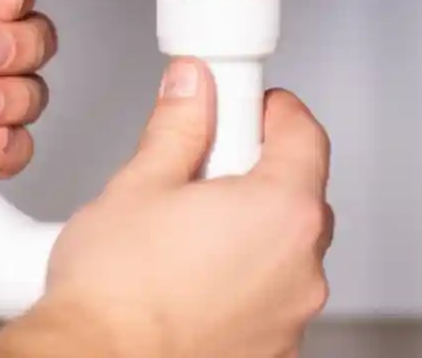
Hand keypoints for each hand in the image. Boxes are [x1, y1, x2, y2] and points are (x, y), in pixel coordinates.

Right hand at [0, 60, 331, 357]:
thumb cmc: (116, 291)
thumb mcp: (140, 183)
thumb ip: (178, 126)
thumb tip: (192, 90)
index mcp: (281, 212)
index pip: (305, 136)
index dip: (274, 111)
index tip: (247, 105)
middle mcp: (300, 268)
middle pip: (299, 196)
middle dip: (257, 175)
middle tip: (205, 169)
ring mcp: (289, 317)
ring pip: (283, 254)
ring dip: (249, 236)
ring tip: (185, 236)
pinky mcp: (270, 351)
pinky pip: (268, 301)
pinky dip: (241, 285)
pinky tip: (189, 282)